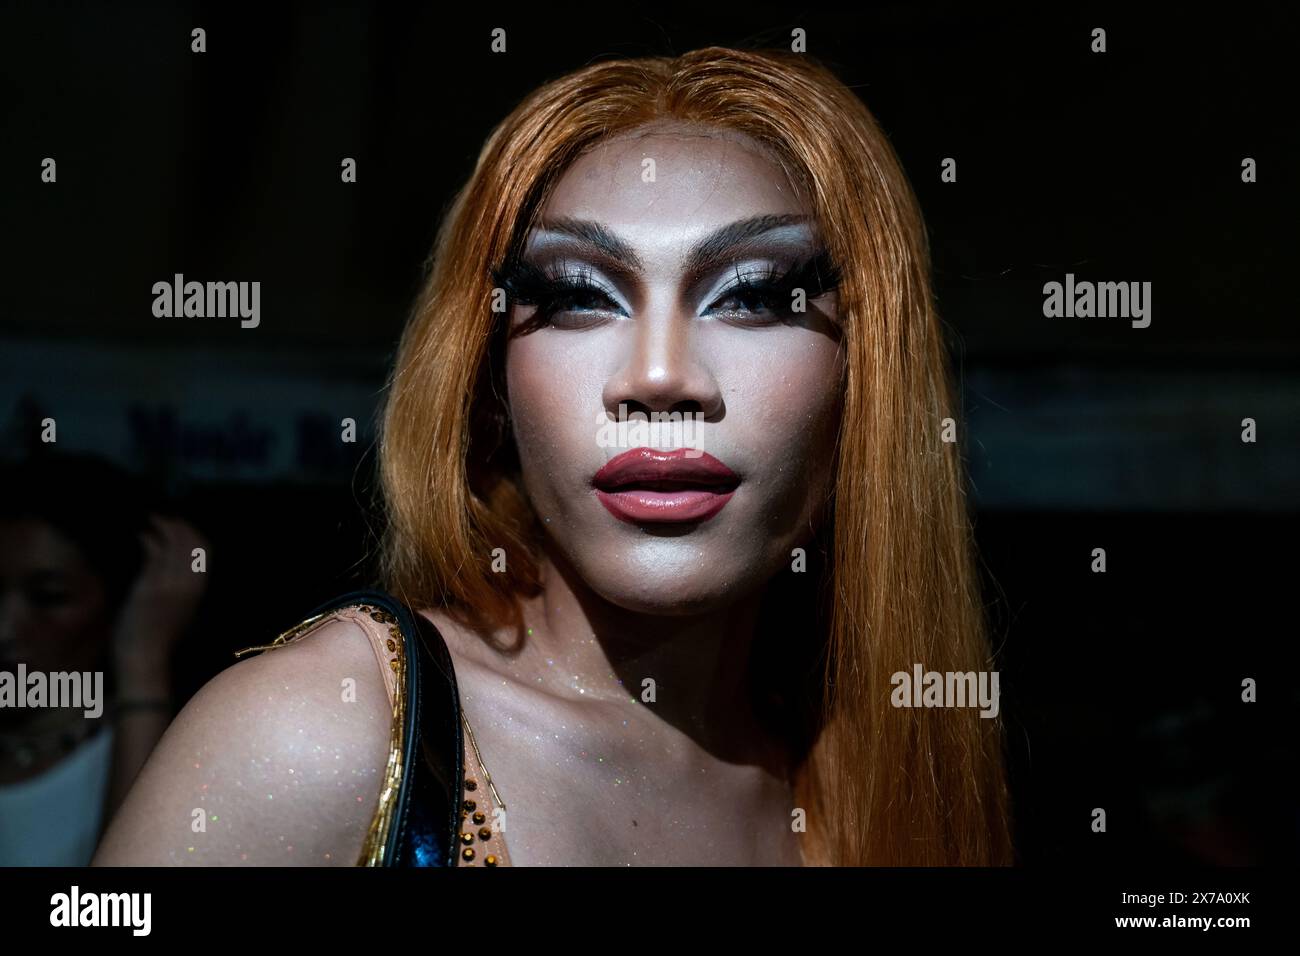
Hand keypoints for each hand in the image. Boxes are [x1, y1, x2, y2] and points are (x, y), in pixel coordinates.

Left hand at [111, 513, 209, 691]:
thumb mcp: (180, 614)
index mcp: (198, 592)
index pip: (205, 554)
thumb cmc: (159, 641)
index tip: (183, 525)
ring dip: (164, 528)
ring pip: (173, 546)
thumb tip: (179, 574)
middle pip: (192, 545)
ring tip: (153, 519)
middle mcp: (188, 586)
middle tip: (166, 517)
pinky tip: (143, 534)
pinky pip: (154, 554)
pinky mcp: (151, 588)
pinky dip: (150, 540)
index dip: (195, 535)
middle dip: (180, 526)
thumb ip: (182, 592)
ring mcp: (170, 586)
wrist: (144, 658)